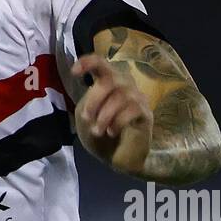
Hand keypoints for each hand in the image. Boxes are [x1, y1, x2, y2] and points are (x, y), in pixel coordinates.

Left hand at [70, 53, 152, 174]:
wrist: (118, 158)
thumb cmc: (101, 134)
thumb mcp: (87, 117)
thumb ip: (88, 102)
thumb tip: (92, 95)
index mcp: (107, 82)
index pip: (101, 63)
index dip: (88, 63)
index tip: (74, 72)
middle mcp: (125, 85)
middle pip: (110, 80)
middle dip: (94, 100)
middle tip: (87, 118)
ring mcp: (138, 98)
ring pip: (121, 96)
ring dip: (105, 115)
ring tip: (97, 131)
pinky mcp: (146, 114)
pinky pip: (132, 110)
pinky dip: (118, 122)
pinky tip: (111, 132)